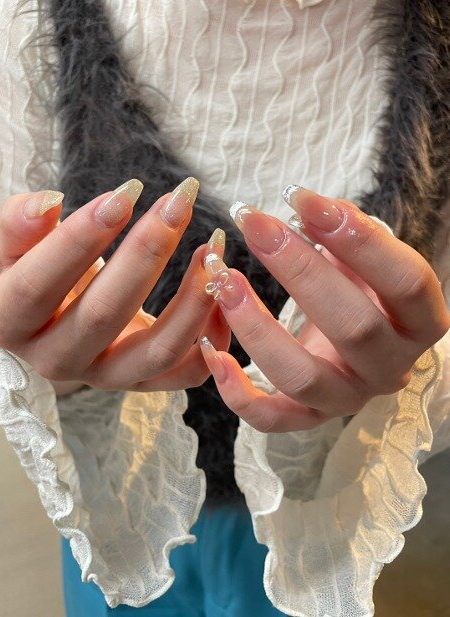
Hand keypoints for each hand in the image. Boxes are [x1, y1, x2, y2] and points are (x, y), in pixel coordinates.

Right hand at [0, 178, 229, 392]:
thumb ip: (21, 225)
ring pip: (156, 350)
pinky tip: (223, 294)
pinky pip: (186, 373)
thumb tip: (47, 202)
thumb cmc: (40, 276)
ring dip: (193, 297)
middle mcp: (57, 360)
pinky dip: (213, 339)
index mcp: (13, 325)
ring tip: (213, 248)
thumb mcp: (18, 250)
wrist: (57, 326)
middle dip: (146, 253)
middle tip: (178, 203)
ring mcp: (105, 378)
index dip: (78, 239)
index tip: (124, 193)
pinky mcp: (144, 384)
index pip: (39, 286)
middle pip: (103, 315)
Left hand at [200, 187, 449, 431]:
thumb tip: (304, 206)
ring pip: (303, 378)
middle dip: (300, 271)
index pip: (406, 283)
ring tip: (222, 280)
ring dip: (257, 328)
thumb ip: (342, 229)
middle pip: (353, 328)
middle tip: (255, 226)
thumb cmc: (361, 288)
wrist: (358, 341)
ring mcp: (347, 399)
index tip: (303, 198)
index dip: (360, 240)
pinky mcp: (307, 417)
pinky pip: (270, 418)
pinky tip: (211, 350)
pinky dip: (236, 392)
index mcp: (419, 322)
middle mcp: (390, 368)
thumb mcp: (364, 255)